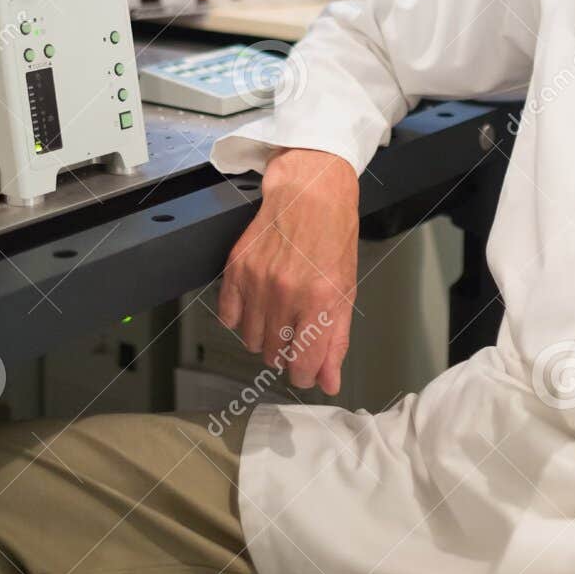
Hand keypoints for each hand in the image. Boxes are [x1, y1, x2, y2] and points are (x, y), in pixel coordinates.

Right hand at [218, 148, 359, 396]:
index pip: (303, 366)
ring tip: (279, 313)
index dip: (305, 375)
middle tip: (296, 331)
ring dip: (265, 336)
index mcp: (320, 300)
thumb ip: (335, 340)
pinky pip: (228, 317)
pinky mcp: (236, 269)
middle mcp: (287, 293)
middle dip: (286, 352)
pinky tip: (257, 303)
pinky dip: (240, 318)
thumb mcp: (346, 290)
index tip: (306, 370)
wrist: (309, 192)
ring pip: (251, 340)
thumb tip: (328, 381)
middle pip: (275, 355)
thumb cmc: (333, 236)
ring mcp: (258, 281)